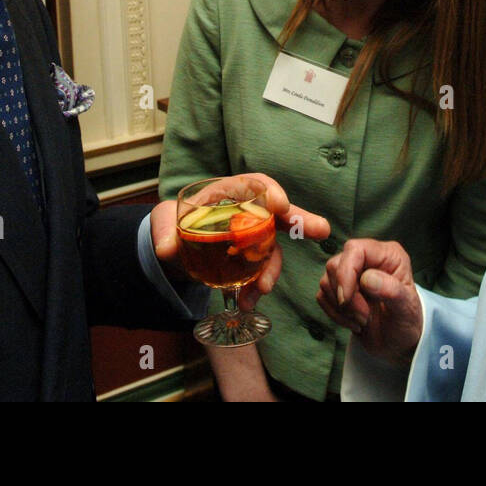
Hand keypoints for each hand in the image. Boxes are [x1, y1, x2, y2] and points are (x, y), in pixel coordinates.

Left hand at [152, 173, 329, 311]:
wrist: (175, 248)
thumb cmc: (173, 223)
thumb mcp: (164, 221)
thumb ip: (164, 231)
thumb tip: (166, 250)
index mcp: (228, 193)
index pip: (253, 184)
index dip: (269, 191)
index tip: (280, 204)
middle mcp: (247, 212)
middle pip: (278, 212)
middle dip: (301, 220)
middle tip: (321, 231)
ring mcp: (252, 237)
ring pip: (272, 249)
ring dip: (272, 270)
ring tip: (262, 289)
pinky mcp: (251, 260)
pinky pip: (262, 272)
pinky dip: (258, 287)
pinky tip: (249, 301)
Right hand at [316, 239, 422, 366]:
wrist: (398, 343)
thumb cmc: (407, 322)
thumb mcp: (407, 309)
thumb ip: (392, 291)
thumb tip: (367, 279)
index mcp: (387, 255)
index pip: (355, 249)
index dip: (346, 272)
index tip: (346, 299)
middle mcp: (367, 259)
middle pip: (336, 265)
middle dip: (346, 296)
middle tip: (365, 317)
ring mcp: (351, 274)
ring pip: (326, 281)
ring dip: (341, 308)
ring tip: (363, 321)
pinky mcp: (339, 290)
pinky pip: (322, 296)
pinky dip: (335, 314)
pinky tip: (354, 323)